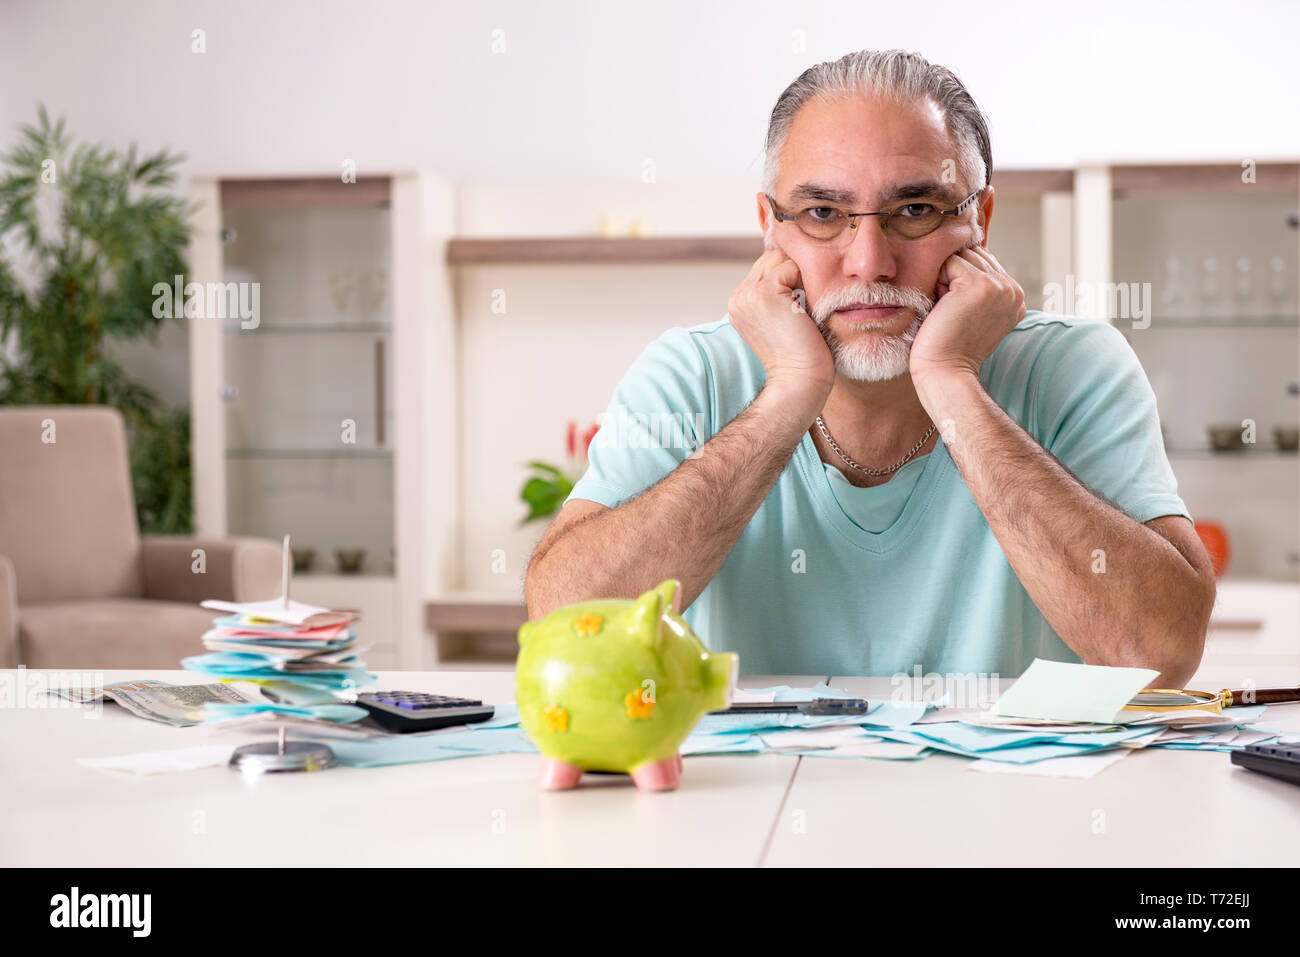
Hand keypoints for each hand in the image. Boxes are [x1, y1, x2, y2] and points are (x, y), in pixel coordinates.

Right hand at [727, 239, 833, 405]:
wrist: (799, 379)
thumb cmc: (800, 353)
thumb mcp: (781, 317)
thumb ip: (778, 292)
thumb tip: (793, 261)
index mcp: (739, 303)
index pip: (765, 267)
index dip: (787, 280)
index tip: (793, 311)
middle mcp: (737, 298)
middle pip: (771, 259)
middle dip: (791, 276)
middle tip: (797, 312)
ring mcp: (747, 294)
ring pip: (779, 259)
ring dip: (798, 279)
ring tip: (798, 311)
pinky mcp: (763, 293)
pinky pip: (790, 265)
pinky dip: (803, 283)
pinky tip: (800, 310)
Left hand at [908, 244, 1025, 385]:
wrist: (945, 371)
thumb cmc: (948, 347)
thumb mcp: (973, 314)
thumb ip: (977, 288)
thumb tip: (961, 255)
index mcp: (1015, 297)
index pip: (984, 263)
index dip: (961, 280)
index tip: (958, 312)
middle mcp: (1013, 290)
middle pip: (974, 255)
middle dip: (953, 276)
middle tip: (950, 311)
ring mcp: (999, 285)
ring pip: (963, 256)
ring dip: (945, 278)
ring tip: (947, 309)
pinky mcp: (979, 284)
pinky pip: (950, 261)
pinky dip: (938, 281)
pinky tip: (942, 307)